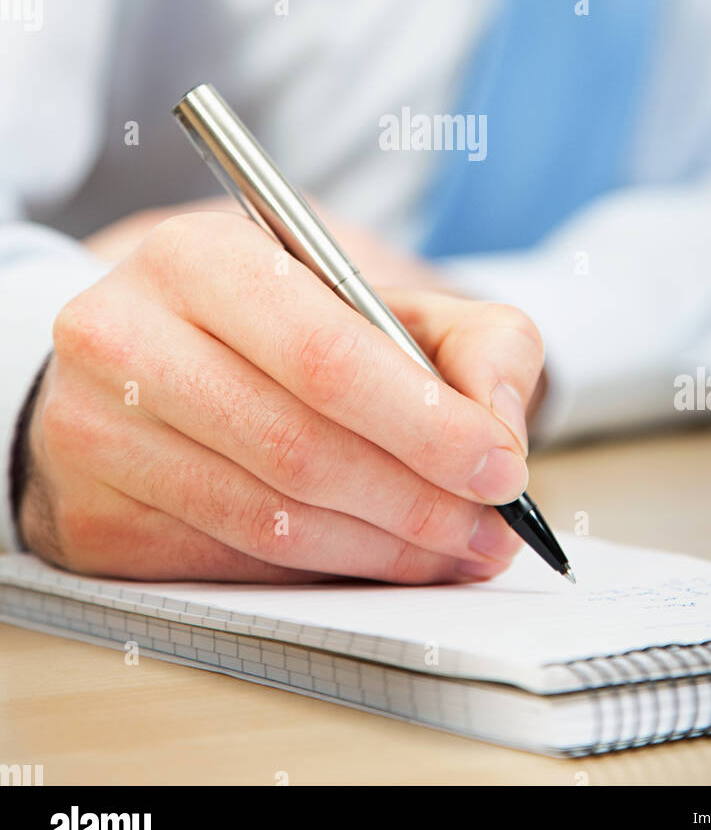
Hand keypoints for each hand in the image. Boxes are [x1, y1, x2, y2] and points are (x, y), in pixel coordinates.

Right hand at [18, 211, 543, 583]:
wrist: (136, 354)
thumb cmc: (271, 324)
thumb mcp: (380, 297)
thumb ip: (472, 336)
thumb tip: (502, 424)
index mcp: (198, 256)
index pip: (325, 355)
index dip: (425, 424)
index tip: (500, 467)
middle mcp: (124, 338)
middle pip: (298, 448)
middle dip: (417, 502)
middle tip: (490, 530)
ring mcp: (94, 433)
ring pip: (267, 521)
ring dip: (380, 550)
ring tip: (452, 551)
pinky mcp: (90, 518)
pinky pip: (229, 565)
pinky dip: (322, 572)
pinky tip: (377, 560)